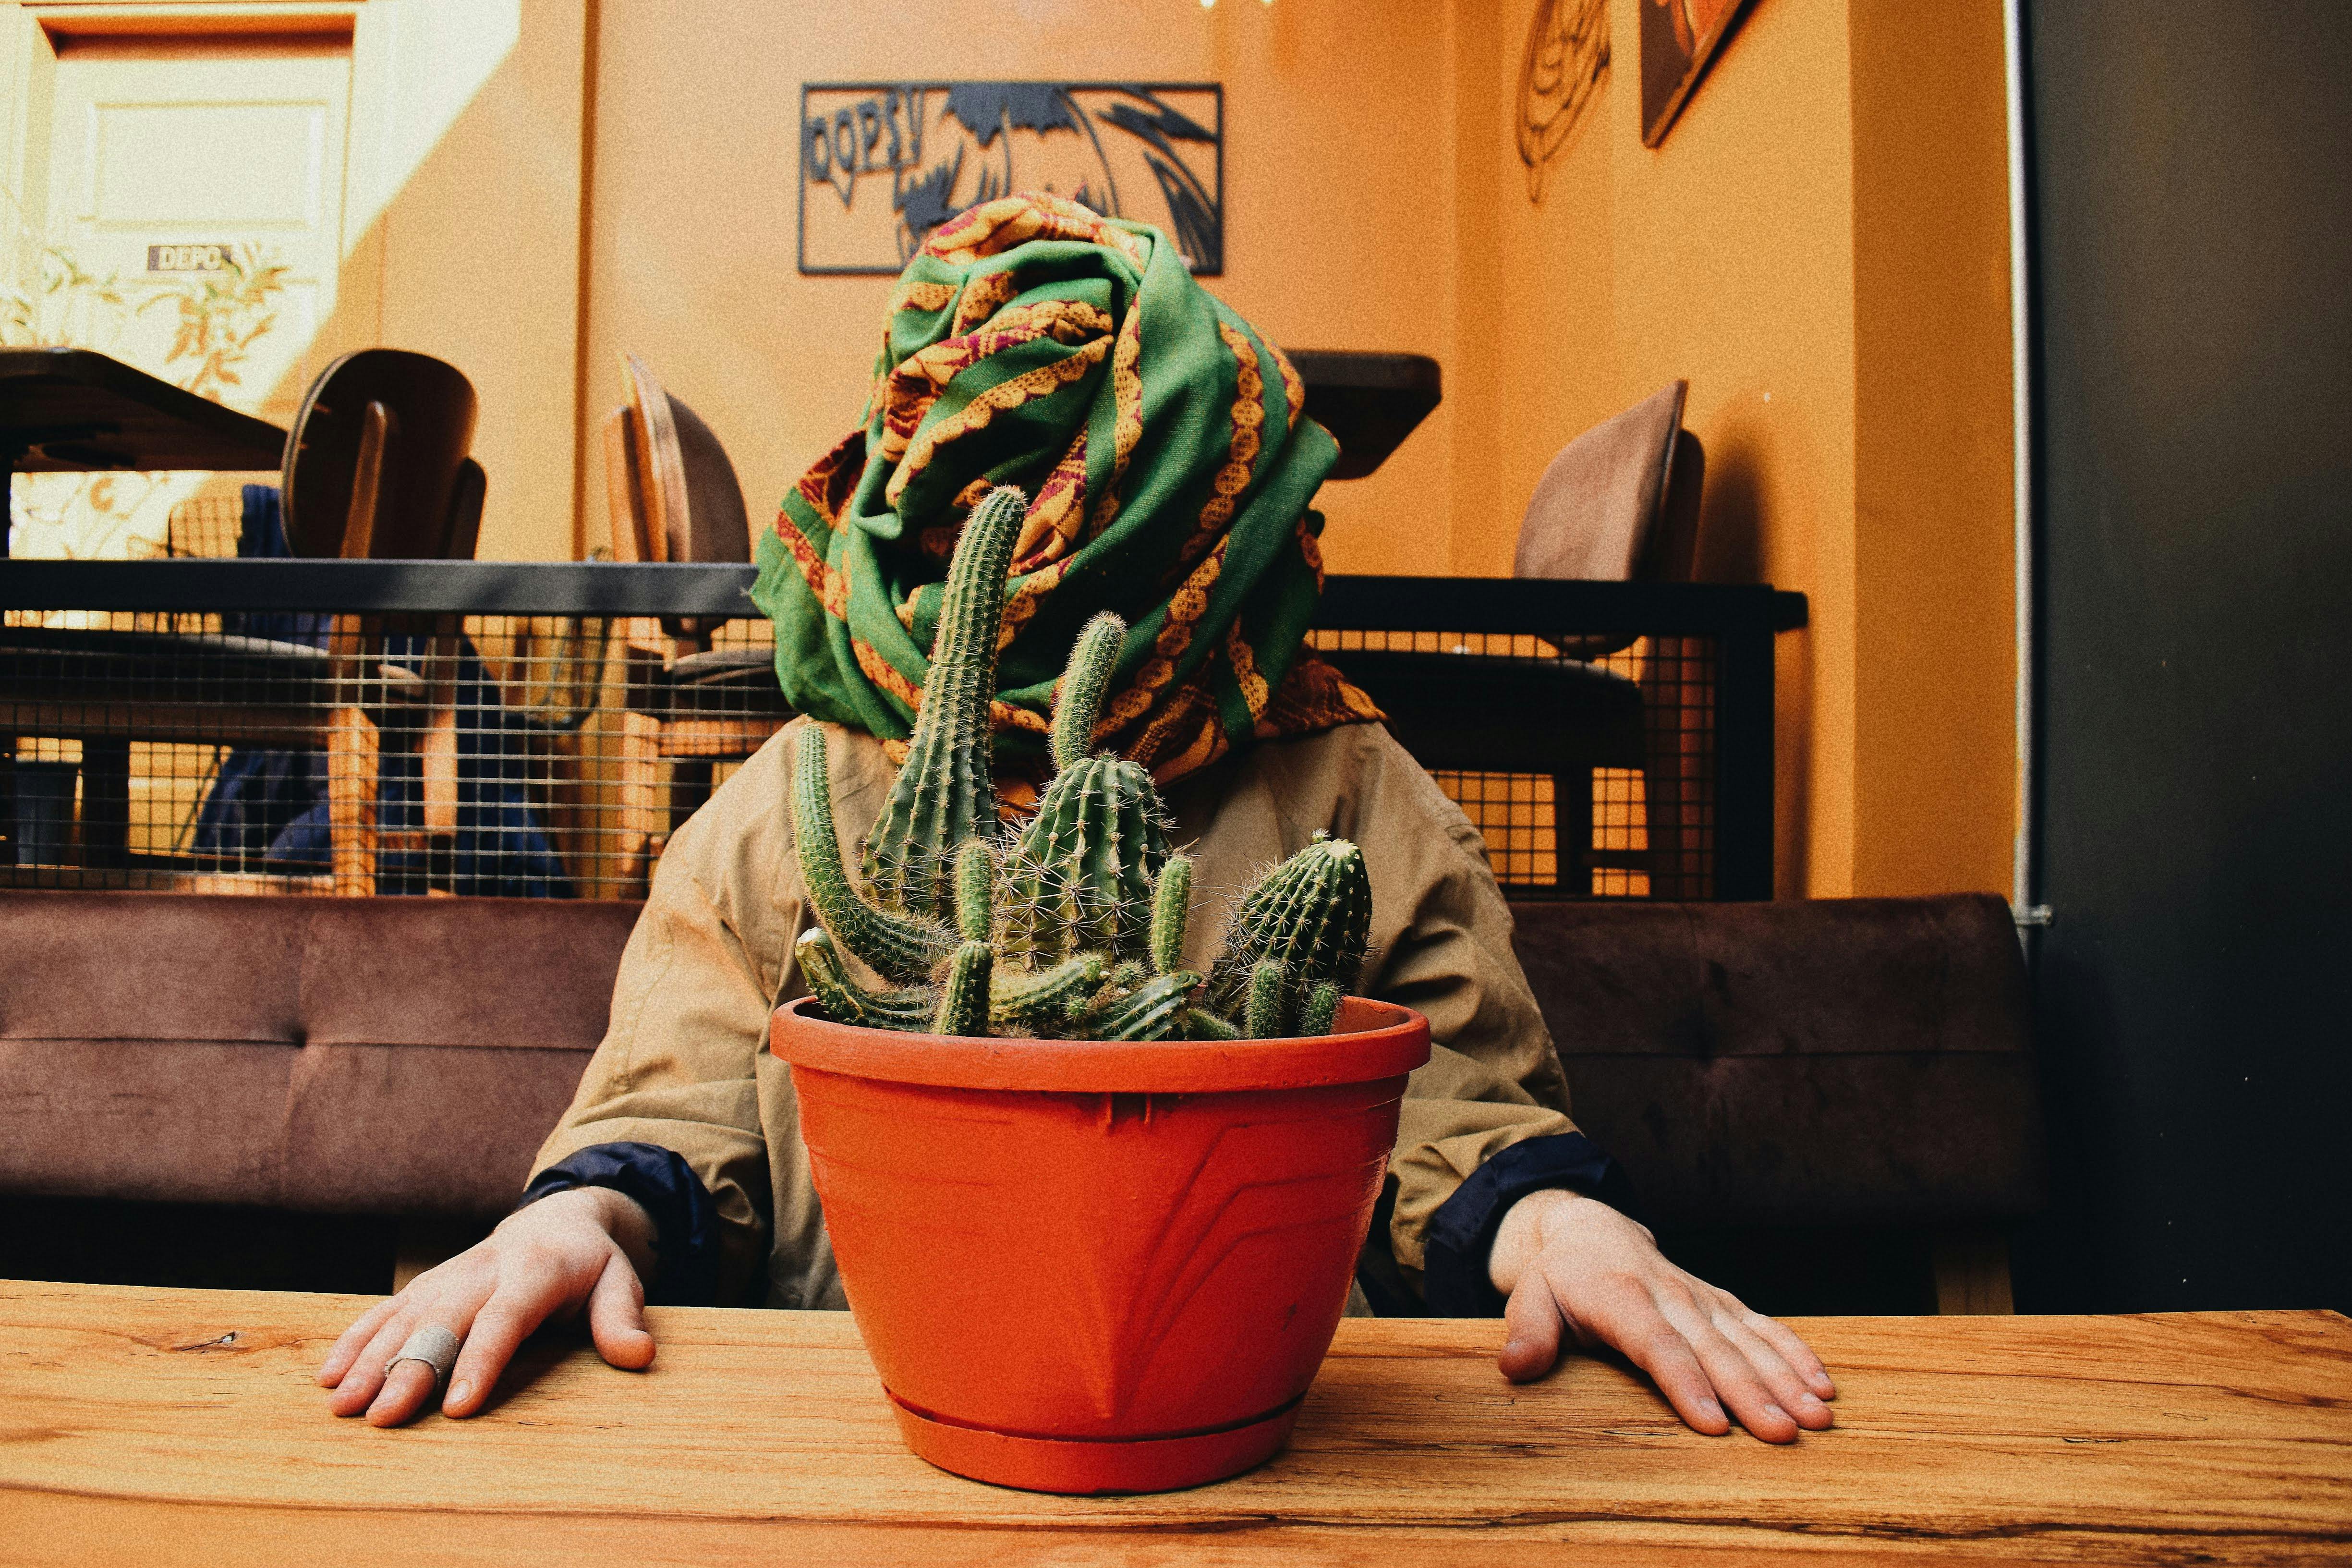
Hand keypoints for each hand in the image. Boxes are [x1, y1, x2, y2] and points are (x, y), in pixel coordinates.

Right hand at [317, 1186, 658, 1427]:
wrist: (556, 1218)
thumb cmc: (590, 1264)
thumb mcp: (619, 1282)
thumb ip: (621, 1319)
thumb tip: (638, 1356)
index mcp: (534, 1270)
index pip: (504, 1319)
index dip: (481, 1361)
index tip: (458, 1406)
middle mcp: (483, 1270)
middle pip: (442, 1322)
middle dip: (410, 1370)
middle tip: (382, 1417)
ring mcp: (449, 1276)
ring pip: (404, 1318)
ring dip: (371, 1360)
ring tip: (342, 1404)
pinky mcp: (427, 1284)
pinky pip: (386, 1310)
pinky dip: (356, 1339)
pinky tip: (329, 1373)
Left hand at [1487, 1188, 1835, 1442]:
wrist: (1591, 1230)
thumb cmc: (1559, 1277)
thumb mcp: (1530, 1298)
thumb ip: (1528, 1333)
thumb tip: (1514, 1368)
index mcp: (1621, 1297)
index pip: (1658, 1345)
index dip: (1686, 1383)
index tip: (1715, 1424)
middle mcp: (1670, 1295)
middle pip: (1714, 1349)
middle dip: (1752, 1392)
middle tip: (1785, 1433)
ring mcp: (1701, 1298)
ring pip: (1747, 1339)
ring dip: (1785, 1378)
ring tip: (1817, 1416)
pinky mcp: (1720, 1302)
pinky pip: (1763, 1325)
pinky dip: (1795, 1352)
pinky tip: (1823, 1383)